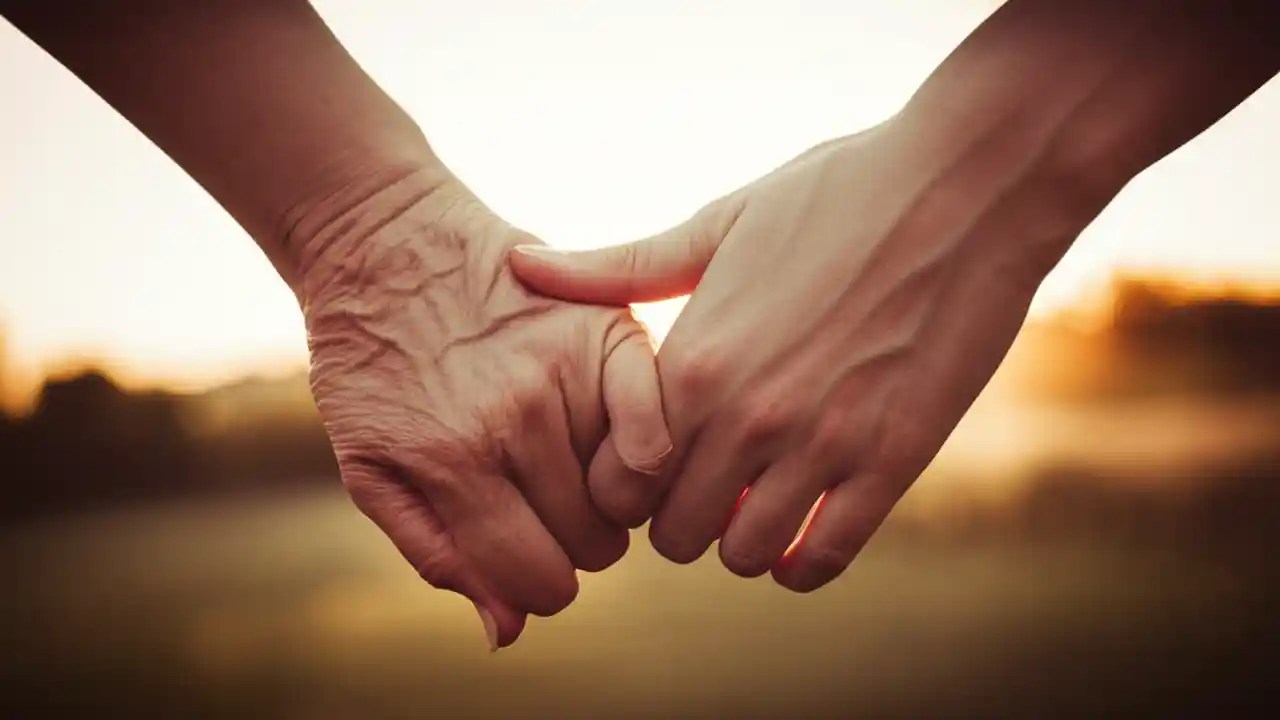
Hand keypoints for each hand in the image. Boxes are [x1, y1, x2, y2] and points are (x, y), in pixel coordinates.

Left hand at [297, 164, 669, 647]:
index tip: (531, 556)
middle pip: (595, 543)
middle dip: (573, 538)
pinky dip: (650, 443)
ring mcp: (566, 370)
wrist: (381, 243)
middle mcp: (516, 419)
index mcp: (451, 462)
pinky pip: (661, 421)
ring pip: (630, 491)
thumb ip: (436, 554)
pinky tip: (616, 435)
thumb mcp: (369, 469)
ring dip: (607, 491)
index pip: (540, 580)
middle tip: (546, 499)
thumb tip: (509, 632)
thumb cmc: (370, 366)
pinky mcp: (605, 329)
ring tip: (572, 458)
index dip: (540, 586)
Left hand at [511, 122, 1077, 591]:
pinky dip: (806, 560)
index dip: (628, 486)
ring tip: (757, 498)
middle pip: (673, 535)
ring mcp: (821, 447)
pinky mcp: (892, 463)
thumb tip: (522, 268)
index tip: (652, 464)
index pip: (617, 486)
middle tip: (704, 485)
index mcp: (693, 363)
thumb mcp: (716, 223)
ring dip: (743, 539)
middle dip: (680, 518)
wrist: (963, 187)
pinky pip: (825, 560)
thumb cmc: (832, 194)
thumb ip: (618, 267)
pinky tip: (808, 524)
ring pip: (745, 556)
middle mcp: (747, 418)